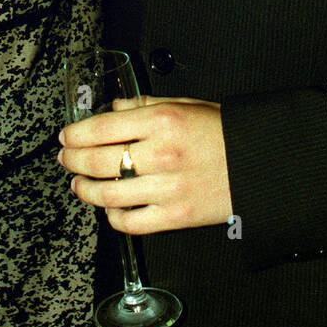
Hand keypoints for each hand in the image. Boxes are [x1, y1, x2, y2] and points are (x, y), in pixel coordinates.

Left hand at [58, 96, 231, 232]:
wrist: (261, 165)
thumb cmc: (226, 133)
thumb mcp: (187, 105)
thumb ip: (146, 105)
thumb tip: (114, 108)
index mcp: (162, 121)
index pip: (102, 128)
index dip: (76, 134)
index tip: (66, 137)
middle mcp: (161, 154)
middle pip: (97, 160)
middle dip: (73, 160)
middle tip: (66, 159)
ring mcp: (166, 188)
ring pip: (108, 193)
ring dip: (85, 190)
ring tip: (79, 185)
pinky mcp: (175, 217)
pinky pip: (131, 222)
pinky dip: (113, 216)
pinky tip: (109, 207)